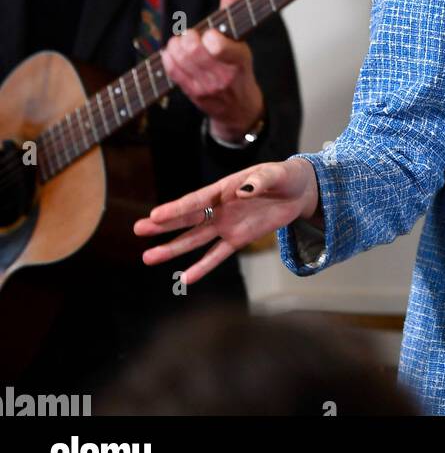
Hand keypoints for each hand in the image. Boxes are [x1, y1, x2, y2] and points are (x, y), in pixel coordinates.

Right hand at [133, 158, 319, 284]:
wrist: (298, 191)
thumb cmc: (283, 176)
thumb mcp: (276, 173)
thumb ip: (259, 180)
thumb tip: (242, 191)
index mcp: (224, 188)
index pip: (196, 200)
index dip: (176, 208)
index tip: (155, 215)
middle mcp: (220, 207)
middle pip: (188, 219)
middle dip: (163, 224)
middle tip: (138, 229)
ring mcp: (226, 225)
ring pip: (195, 239)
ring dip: (173, 248)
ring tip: (148, 256)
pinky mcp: (237, 239)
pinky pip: (217, 255)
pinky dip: (202, 267)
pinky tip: (185, 278)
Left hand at [162, 0, 264, 141]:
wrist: (239, 107)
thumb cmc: (239, 66)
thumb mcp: (242, 38)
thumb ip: (234, 6)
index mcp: (239, 59)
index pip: (222, 50)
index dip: (211, 40)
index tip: (208, 34)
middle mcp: (223, 75)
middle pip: (194, 52)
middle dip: (187, 39)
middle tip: (190, 34)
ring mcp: (206, 87)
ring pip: (181, 60)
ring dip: (176, 46)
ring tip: (182, 42)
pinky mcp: (191, 93)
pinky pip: (172, 72)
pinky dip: (168, 58)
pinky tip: (173, 52)